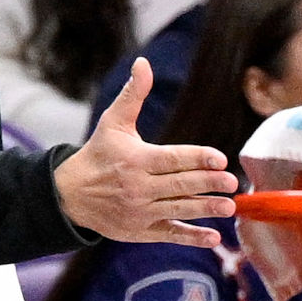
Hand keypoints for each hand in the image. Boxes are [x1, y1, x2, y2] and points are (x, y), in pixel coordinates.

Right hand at [54, 64, 238, 246]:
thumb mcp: (113, 122)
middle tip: (232, 183)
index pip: (172, 158)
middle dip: (207, 183)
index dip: (197, 158)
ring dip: (205, 209)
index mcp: (135, 159)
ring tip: (229, 207)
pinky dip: (191, 237)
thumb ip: (134, 95)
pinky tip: (214, 237)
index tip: (220, 159)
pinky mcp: (139, 231)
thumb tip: (143, 63)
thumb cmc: (98, 154)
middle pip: (179, 184)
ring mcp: (139, 211)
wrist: (69, 195)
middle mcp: (137, 187)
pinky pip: (169, 235)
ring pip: (178, 210)